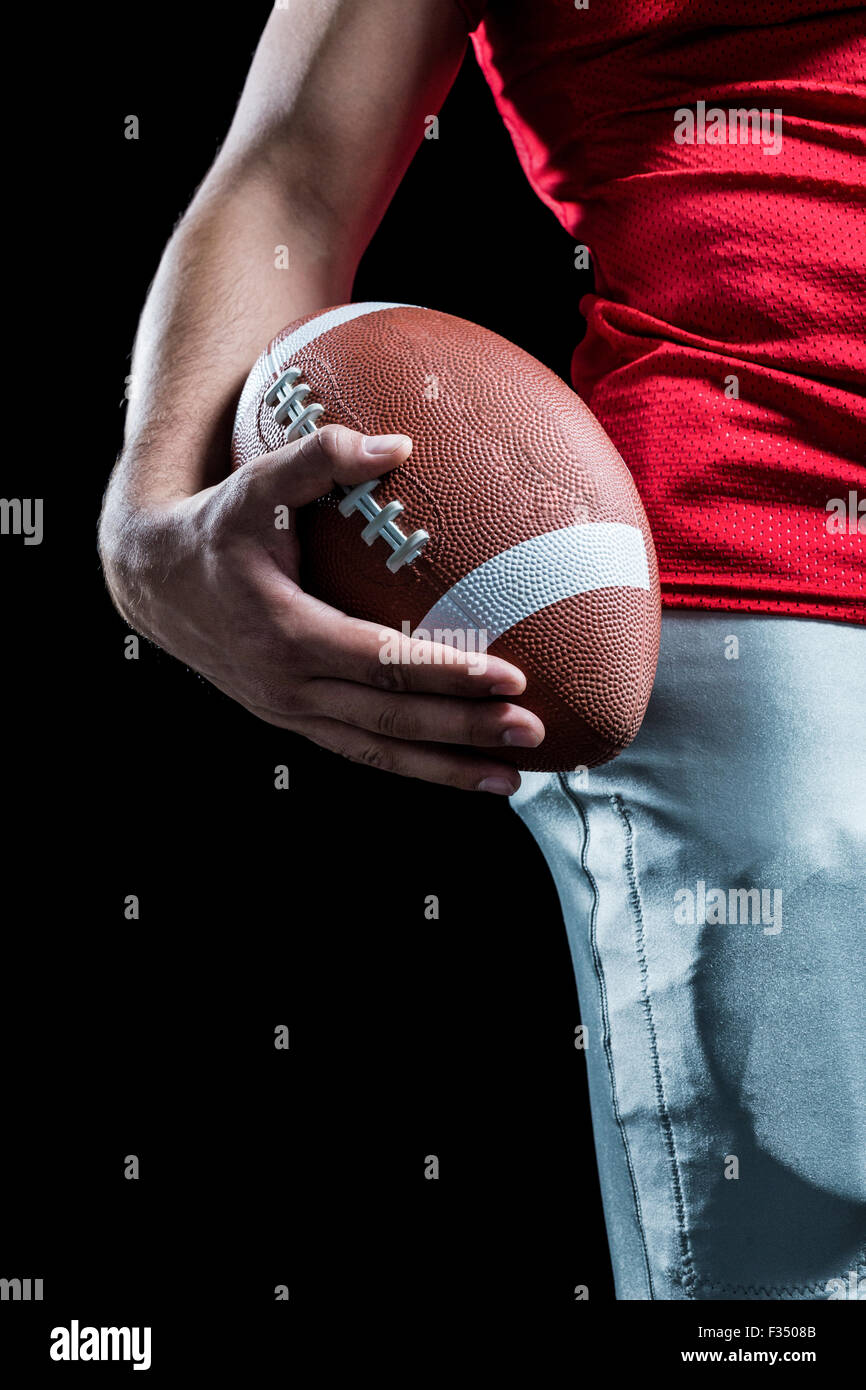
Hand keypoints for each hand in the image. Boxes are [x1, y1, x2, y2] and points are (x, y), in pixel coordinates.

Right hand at [100, 425, 544, 792]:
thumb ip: (320, 458)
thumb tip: (399, 443)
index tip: (510, 677)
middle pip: (389, 719)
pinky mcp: (294, 722)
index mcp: (284, 631)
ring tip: (514, 778)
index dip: (445, 673)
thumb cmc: (216, 527)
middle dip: (463, 728)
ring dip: (446, 769)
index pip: (380, 661)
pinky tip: (464, 773)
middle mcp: (287, 686)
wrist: (156, 585)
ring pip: (378, 752)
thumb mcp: (256, 484)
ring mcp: (289, 712)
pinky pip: (362, 753)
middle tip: (531, 729)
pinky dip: (414, 769)